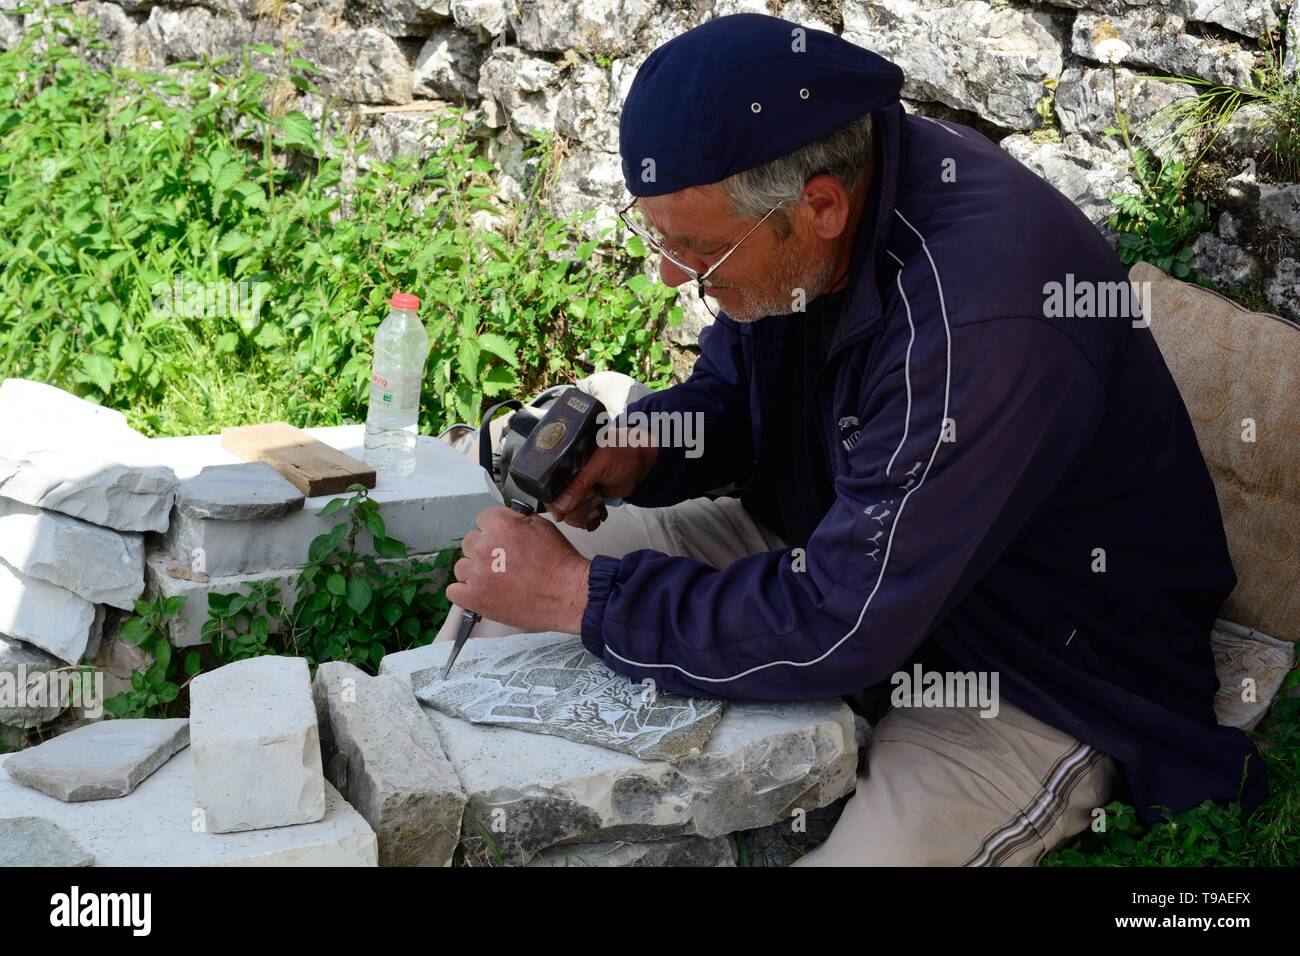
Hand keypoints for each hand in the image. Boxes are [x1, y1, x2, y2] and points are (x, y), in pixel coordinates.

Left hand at [446, 506, 591, 633]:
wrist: (567, 594)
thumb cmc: (559, 564)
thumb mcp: (542, 526)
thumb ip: (516, 519)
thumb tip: (505, 518)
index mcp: (499, 526)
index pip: (482, 520)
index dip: (494, 531)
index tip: (502, 541)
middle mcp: (484, 547)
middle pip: (470, 543)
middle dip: (484, 551)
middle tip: (502, 562)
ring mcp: (476, 574)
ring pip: (461, 567)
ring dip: (475, 572)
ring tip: (496, 580)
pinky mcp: (474, 598)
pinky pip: (454, 591)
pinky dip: (465, 593)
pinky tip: (482, 592)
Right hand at [547, 427, 657, 528]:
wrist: (641, 464)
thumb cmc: (623, 454)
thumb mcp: (600, 464)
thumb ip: (580, 484)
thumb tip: (561, 506)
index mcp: (565, 460)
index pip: (548, 485)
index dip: (554, 500)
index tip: (562, 512)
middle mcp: (566, 474)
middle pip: (556, 502)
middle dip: (574, 507)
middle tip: (592, 497)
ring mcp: (576, 488)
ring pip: (567, 512)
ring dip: (582, 512)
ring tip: (597, 500)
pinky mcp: (585, 499)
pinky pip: (577, 515)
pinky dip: (586, 517)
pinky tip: (598, 508)